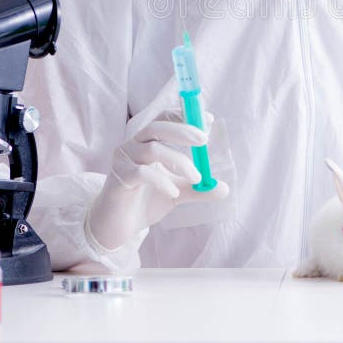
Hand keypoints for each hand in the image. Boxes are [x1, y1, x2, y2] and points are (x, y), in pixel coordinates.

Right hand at [86, 107, 228, 252]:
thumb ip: (198, 188)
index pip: (164, 119)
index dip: (185, 115)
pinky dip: (161, 181)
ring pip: (152, 149)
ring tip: (196, 178)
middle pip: (157, 126)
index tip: (209, 119)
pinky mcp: (118, 178)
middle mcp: (133, 145)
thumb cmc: (146, 201)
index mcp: (147, 141)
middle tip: (204, 140)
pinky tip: (173, 192)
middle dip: (182, 130)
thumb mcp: (178, 192)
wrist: (119, 227)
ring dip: (179, 161)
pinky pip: (141, 173)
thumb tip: (224, 188)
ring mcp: (123, 160)